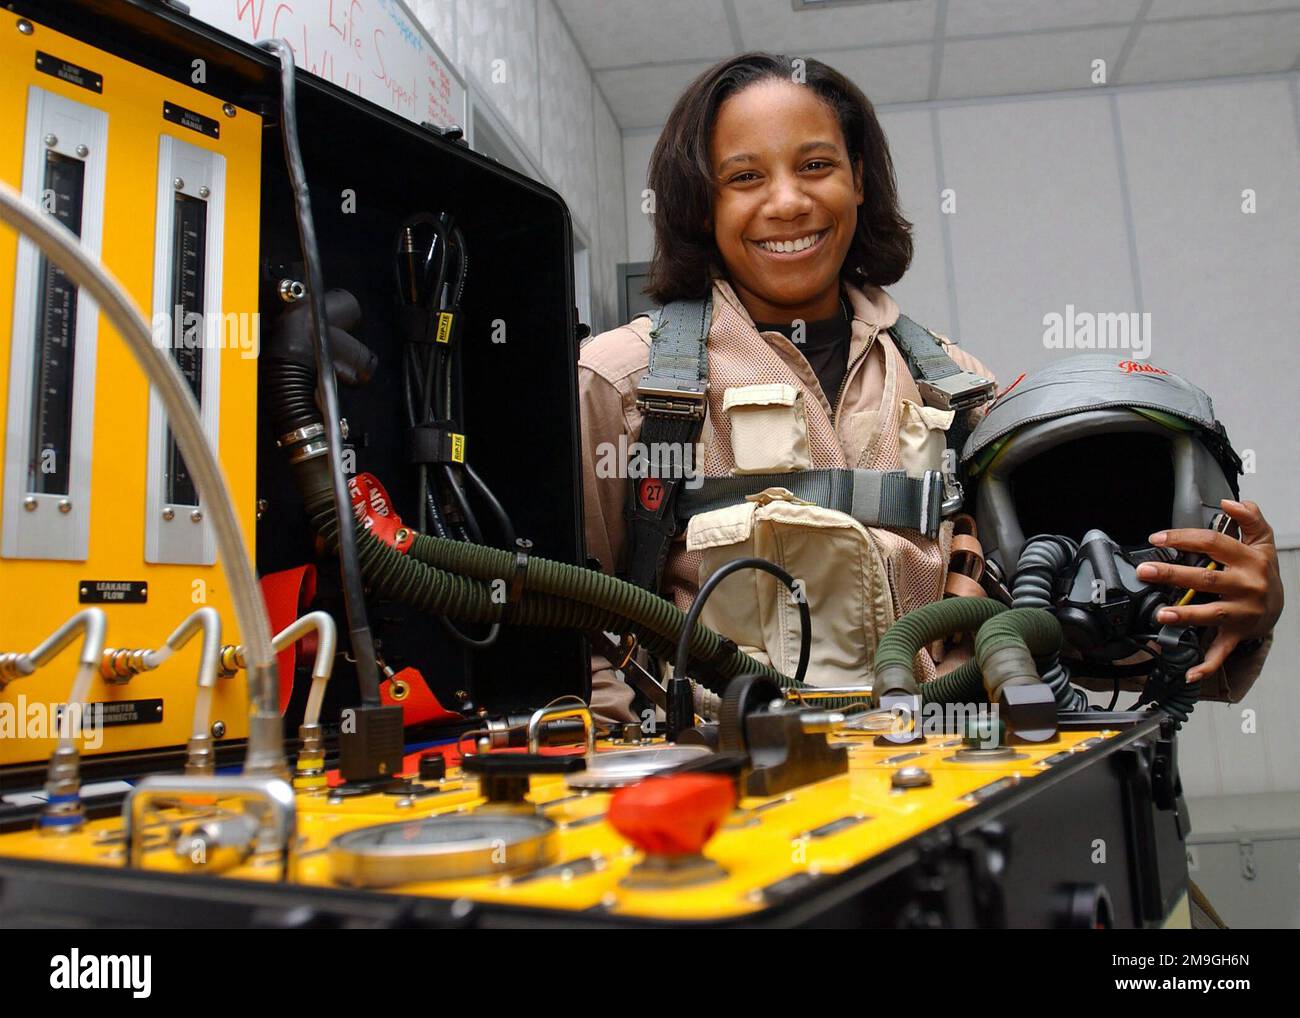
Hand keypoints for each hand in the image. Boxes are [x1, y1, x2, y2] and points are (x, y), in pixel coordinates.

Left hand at [1135, 499, 1283, 681]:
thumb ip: (1249, 517)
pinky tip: (1188, 672)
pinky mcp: (1237, 634)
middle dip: (1173, 575)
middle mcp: (1246, 586)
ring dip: (1185, 615)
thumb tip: (1231, 501)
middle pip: (1206, 579)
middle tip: (1145, 571)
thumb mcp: (1261, 539)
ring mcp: (1242, 612)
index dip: (1184, 538)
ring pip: (1211, 614)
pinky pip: (1221, 651)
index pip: (1213, 543)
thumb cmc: (1262, 570)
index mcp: (1249, 559)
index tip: (1157, 538)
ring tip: (1161, 614)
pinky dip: (1205, 664)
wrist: (1280, 605)